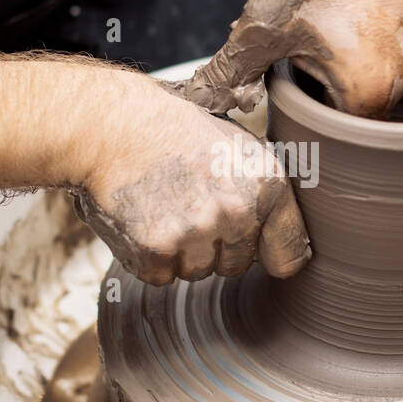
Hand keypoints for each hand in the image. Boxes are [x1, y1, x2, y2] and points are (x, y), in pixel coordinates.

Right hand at [72, 73, 310, 284]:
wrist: (112, 125)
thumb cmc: (173, 130)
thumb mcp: (236, 147)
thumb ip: (264, 192)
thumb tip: (289, 239)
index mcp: (268, 185)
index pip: (291, 255)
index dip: (269, 253)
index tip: (258, 250)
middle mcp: (238, 212)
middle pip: (237, 265)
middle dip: (216, 246)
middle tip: (188, 204)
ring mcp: (197, 233)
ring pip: (199, 272)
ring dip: (181, 252)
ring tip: (163, 206)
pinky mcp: (156, 250)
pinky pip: (162, 276)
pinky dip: (149, 258)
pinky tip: (143, 219)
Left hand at [184, 0, 402, 117]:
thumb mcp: (261, 28)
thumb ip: (230, 74)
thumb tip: (201, 101)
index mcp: (371, 96)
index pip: (326, 132)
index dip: (294, 108)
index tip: (278, 79)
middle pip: (345, 109)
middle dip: (313, 86)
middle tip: (291, 48)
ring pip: (361, 78)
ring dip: (331, 62)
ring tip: (312, 25)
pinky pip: (376, 49)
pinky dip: (350, 38)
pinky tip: (331, 6)